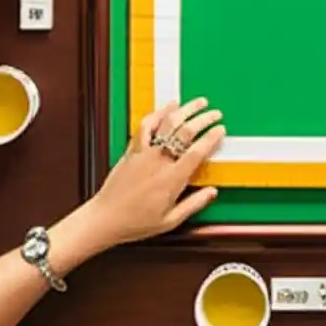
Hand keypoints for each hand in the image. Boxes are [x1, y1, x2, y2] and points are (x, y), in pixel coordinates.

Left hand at [82, 99, 225, 246]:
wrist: (105, 218)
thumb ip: (194, 204)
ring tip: (198, 103)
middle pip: (185, 132)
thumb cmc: (136, 222)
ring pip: (167, 123)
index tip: (220, 130)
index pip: (197, 152)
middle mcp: (159, 162)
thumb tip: (212, 192)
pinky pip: (146, 125)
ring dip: (185, 110)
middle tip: (215, 114)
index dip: (211, 138)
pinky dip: (158, 113)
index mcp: (172, 179)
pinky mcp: (132, 150)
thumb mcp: (170, 220)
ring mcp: (144, 153)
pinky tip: (169, 107)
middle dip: (203, 119)